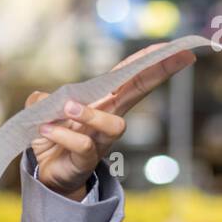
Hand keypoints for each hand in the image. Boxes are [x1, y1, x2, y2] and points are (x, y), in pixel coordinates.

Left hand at [26, 42, 197, 197]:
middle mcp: (108, 117)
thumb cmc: (53, 138)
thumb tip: (44, 98)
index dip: (148, 60)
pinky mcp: (88, 160)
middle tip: (180, 55)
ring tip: (67, 108)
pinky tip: (45, 130)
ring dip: (91, 114)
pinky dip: (63, 135)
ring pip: (114, 125)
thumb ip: (42, 100)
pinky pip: (83, 145)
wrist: (49, 174)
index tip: (174, 46)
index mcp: (102, 101)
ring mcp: (101, 140)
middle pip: (138, 91)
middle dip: (159, 72)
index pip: (127, 76)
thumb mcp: (42, 112)